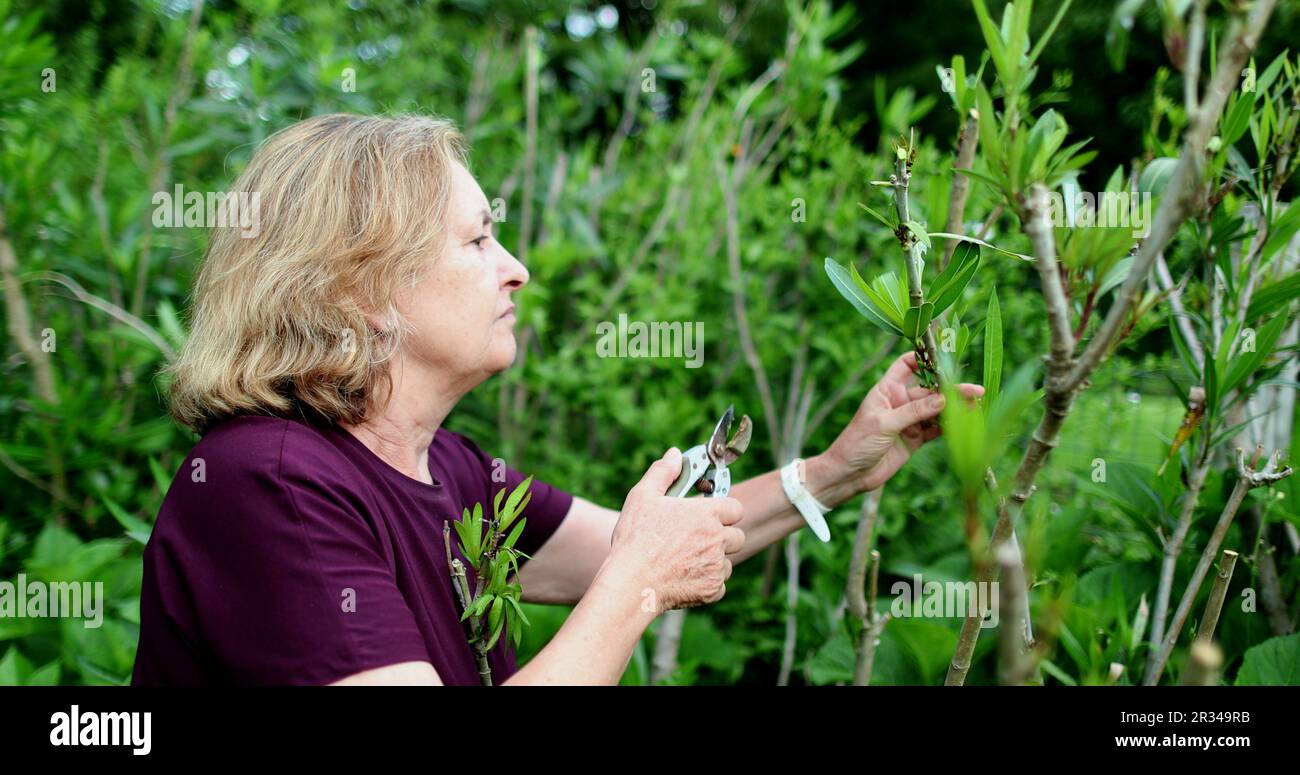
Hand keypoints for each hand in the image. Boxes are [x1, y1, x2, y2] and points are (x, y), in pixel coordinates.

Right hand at [609, 448, 745, 613]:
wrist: (632, 583)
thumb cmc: (635, 538)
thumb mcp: (643, 497)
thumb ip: (663, 472)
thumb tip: (675, 454)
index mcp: (707, 513)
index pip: (735, 508)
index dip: (723, 511)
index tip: (709, 515)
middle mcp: (718, 539)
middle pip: (737, 536)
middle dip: (722, 537)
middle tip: (697, 539)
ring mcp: (717, 566)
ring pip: (727, 562)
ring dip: (714, 561)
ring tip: (686, 560)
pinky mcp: (713, 590)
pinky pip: (719, 585)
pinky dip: (707, 583)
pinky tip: (685, 578)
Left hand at [824, 352, 983, 492]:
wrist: (850, 474)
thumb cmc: (857, 443)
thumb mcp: (884, 424)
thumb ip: (914, 411)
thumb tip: (943, 399)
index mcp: (887, 390)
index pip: (907, 365)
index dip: (925, 358)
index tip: (945, 358)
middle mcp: (900, 402)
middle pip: (930, 390)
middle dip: (951, 390)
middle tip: (975, 391)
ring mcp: (909, 420)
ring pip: (937, 410)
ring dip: (955, 408)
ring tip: (976, 406)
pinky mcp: (915, 439)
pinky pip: (936, 429)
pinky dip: (950, 426)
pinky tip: (964, 423)